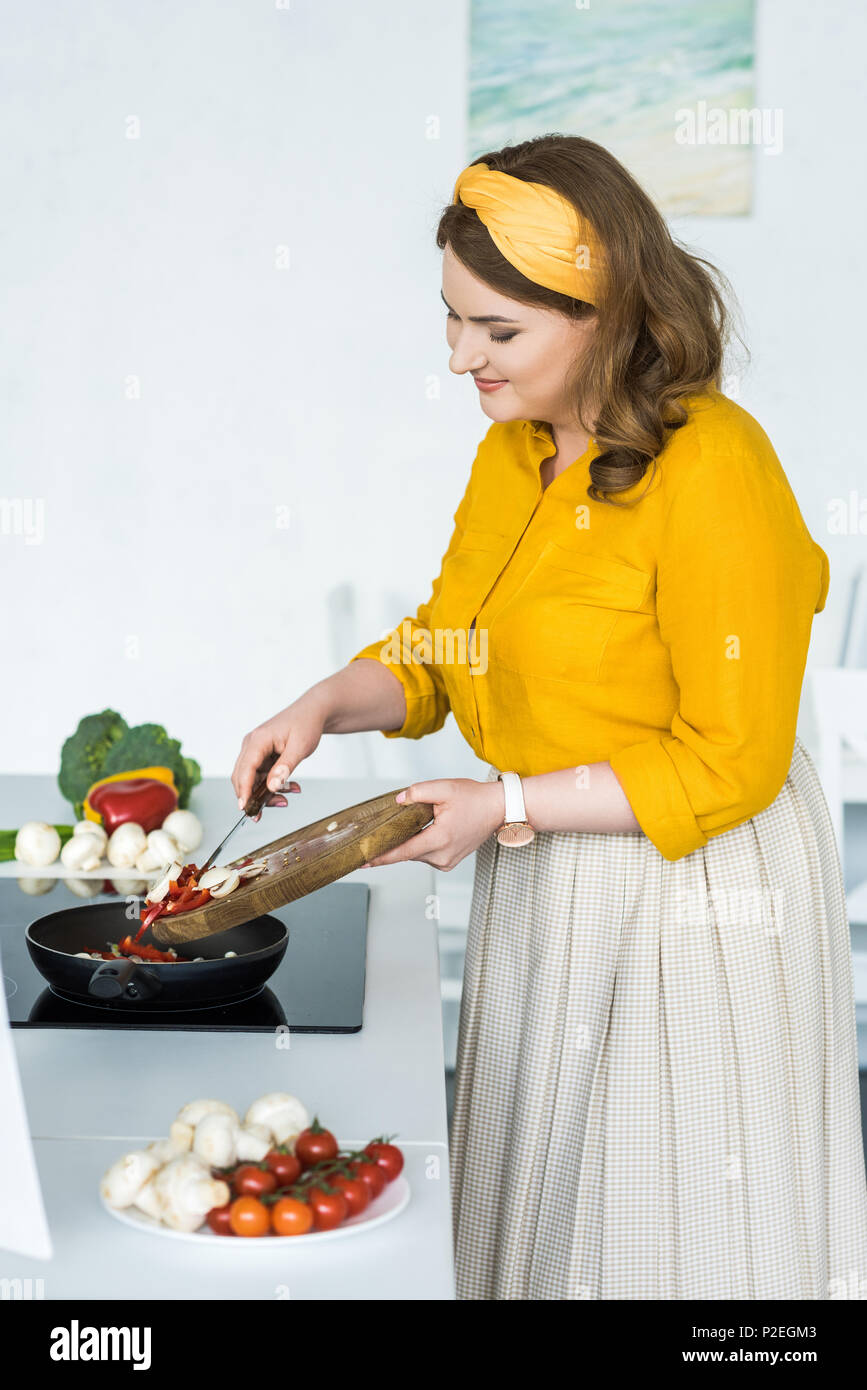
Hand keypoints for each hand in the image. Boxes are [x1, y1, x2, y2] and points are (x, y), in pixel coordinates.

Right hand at [231, 693, 327, 821]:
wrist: (313, 712)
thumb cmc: (306, 724)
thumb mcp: (300, 747)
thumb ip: (285, 767)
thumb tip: (271, 786)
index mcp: (258, 740)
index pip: (245, 770)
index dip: (243, 791)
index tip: (245, 808)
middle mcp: (252, 745)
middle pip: (242, 777)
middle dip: (252, 797)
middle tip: (261, 815)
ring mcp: (255, 750)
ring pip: (252, 779)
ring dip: (265, 793)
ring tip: (285, 800)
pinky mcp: (262, 755)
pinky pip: (261, 776)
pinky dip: (272, 785)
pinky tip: (290, 788)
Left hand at [364, 778, 504, 871]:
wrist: (498, 809)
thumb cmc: (474, 798)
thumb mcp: (444, 788)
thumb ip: (417, 792)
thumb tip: (398, 801)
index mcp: (440, 839)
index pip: (402, 852)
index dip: (380, 856)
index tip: (362, 861)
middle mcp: (442, 856)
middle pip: (407, 852)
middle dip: (393, 842)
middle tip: (377, 833)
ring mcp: (447, 861)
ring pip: (416, 853)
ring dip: (410, 840)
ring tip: (415, 823)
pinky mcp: (449, 862)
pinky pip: (426, 855)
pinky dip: (421, 844)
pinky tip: (424, 830)